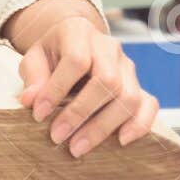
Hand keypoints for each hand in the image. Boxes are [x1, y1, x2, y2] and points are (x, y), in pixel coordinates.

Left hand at [16, 16, 158, 156]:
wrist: (73, 46)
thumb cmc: (52, 55)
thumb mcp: (34, 58)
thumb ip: (33, 76)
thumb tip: (30, 100)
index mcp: (79, 32)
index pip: (76, 60)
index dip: (57, 89)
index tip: (38, 114)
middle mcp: (109, 47)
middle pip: (107, 80)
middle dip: (81, 113)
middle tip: (58, 137)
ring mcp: (127, 66)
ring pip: (128, 97)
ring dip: (103, 127)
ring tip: (77, 147)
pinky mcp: (139, 85)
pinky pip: (149, 105)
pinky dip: (139, 124)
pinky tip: (121, 141)